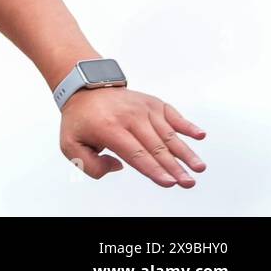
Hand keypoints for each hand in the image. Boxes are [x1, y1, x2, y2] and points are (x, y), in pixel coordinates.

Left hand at [59, 87, 205, 187]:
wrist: (85, 88)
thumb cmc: (80, 120)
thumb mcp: (70, 145)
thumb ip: (90, 165)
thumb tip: (118, 167)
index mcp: (108, 127)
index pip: (135, 153)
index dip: (153, 169)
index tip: (169, 182)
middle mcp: (129, 116)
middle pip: (155, 146)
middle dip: (174, 167)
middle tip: (188, 182)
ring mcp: (143, 108)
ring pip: (168, 133)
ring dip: (185, 152)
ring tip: (199, 167)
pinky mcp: (152, 103)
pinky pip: (172, 114)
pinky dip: (186, 125)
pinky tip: (200, 135)